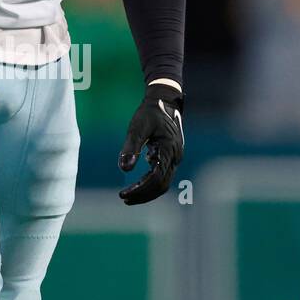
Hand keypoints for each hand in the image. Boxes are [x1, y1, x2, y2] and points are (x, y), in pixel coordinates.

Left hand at [118, 84, 183, 205]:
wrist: (164, 102)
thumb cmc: (149, 113)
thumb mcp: (137, 128)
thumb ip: (131, 147)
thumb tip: (124, 169)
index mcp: (168, 149)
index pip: (156, 178)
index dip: (140, 189)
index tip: (123, 193)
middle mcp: (175, 156)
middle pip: (161, 185)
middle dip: (143, 195)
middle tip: (124, 198)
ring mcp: (175, 158)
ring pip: (163, 183)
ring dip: (147, 192)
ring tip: (128, 196)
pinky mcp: (171, 157)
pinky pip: (163, 176)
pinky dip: (150, 184)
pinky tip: (137, 186)